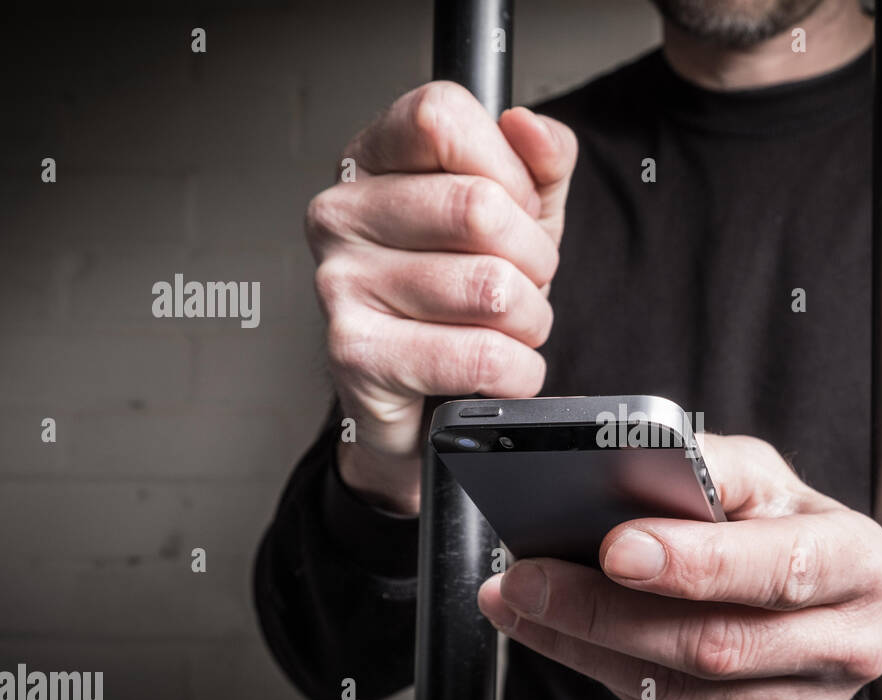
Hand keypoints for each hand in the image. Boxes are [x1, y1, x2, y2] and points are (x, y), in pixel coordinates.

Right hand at [305, 81, 578, 513]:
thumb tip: (529, 127)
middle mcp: (341, 214)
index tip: (516, 208)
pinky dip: (518, 372)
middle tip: (523, 283)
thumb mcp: (520, 214)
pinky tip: (497, 371)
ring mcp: (340, 283)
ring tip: (507, 329)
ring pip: (491, 288)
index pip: (442, 116)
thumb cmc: (466, 298)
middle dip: (534, 260)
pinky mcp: (356, 354)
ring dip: (530, 321)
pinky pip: (482, 355)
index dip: (508, 169)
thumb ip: (541, 161)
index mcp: (373, 160)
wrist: (427, 401)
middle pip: (478, 207)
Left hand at [477, 434, 881, 699]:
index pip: (780, 567)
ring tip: (521, 602)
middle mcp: (848, 644)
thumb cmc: (776, 524)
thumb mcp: (758, 474)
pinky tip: (564, 638)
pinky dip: (605, 676)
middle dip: (605, 611)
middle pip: (715, 645)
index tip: (614, 547)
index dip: (696, 563)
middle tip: (527, 580)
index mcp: (858, 562)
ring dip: (584, 647)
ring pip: (679, 691)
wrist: (809, 593)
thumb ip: (708, 465)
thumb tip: (634, 464)